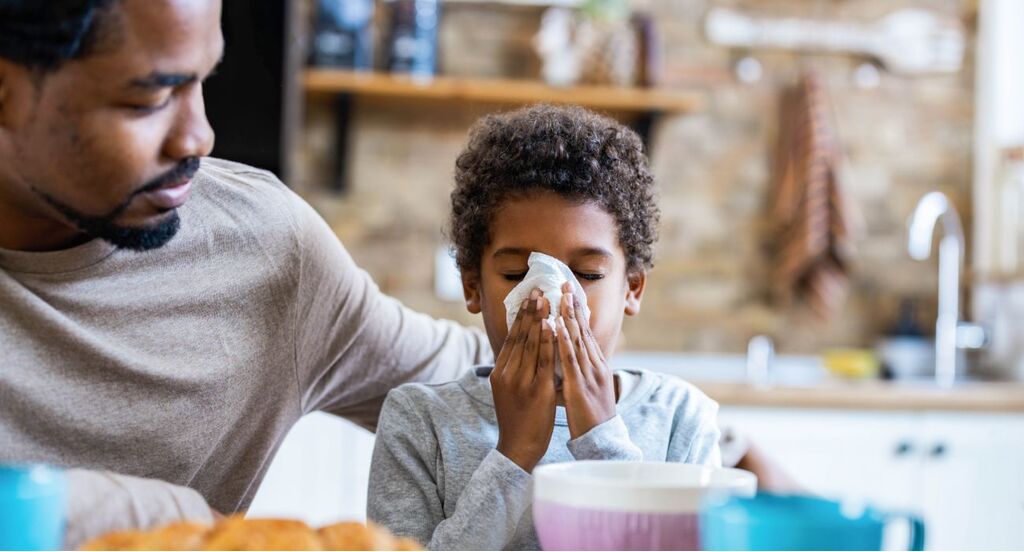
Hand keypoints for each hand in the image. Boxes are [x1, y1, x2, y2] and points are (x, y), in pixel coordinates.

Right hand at [491, 288, 557, 472]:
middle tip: (537, 288)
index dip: (521, 316)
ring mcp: (521, 382)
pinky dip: (548, 342)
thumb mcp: (508, 391)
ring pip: (530, 345)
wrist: (517, 448)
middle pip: (519, 336)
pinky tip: (553, 327)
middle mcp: (507, 374)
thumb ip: (514, 370)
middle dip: (529, 311)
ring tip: (546, 299)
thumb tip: (522, 350)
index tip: (529, 297)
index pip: (511, 338)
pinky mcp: (536, 391)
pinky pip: (543, 362)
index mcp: (500, 373)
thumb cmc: (517, 420)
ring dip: (539, 320)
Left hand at [556, 282, 615, 439]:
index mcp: (597, 366)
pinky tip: (556, 326)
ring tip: (561, 296)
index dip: (578, 312)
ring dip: (568, 316)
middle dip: (574, 306)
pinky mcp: (580, 386)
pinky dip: (563, 340)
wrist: (602, 440)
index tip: (570, 293)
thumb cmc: (592, 418)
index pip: (586, 333)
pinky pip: (570, 360)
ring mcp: (589, 375)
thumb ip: (581, 372)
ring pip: (578, 340)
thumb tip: (571, 359)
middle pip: (583, 331)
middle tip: (565, 283)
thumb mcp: (589, 389)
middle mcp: (595, 366)